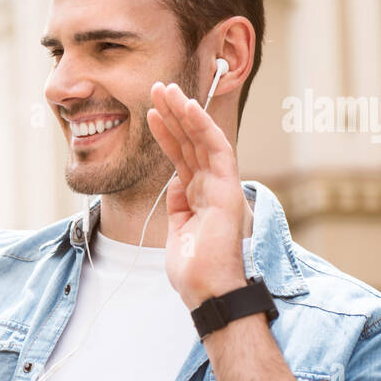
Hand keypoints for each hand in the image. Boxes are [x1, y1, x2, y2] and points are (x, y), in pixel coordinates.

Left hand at [146, 81, 251, 309]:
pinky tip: (187, 108)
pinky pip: (216, 150)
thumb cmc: (194, 270)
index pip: (183, 157)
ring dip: (183, 113)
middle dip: (174, 114)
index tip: (153, 113)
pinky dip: (202, 127)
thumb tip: (175, 183)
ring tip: (165, 90)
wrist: (207, 291)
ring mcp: (221, 187)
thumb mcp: (178, 230)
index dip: (168, 133)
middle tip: (156, 89)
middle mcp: (213, 187)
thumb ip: (178, 204)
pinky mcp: (228, 189)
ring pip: (202, 140)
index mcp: (200, 197)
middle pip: (191, 143)